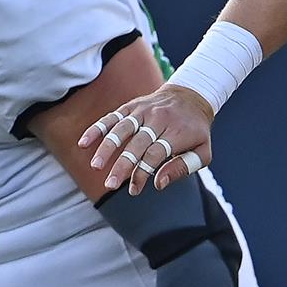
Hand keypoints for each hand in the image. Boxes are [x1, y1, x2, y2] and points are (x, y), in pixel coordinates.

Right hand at [78, 85, 215, 194]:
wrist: (191, 96)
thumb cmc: (196, 131)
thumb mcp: (203, 152)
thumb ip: (183, 167)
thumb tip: (159, 184)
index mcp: (176, 133)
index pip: (155, 155)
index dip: (142, 173)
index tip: (133, 190)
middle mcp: (158, 120)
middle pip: (136, 144)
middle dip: (123, 166)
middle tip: (110, 184)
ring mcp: (143, 111)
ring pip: (121, 129)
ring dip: (106, 148)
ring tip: (95, 166)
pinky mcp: (131, 106)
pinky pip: (112, 117)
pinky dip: (97, 129)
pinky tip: (83, 143)